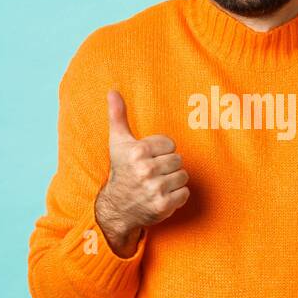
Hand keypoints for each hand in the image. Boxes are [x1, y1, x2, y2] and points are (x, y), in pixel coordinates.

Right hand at [95, 90, 189, 255]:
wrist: (117, 207)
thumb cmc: (121, 170)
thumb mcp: (118, 142)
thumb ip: (118, 115)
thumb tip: (113, 91)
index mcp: (137, 152)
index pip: (170, 144)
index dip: (162, 151)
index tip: (149, 159)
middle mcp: (145, 170)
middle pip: (177, 160)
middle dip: (168, 166)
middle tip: (153, 174)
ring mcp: (154, 189)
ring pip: (183, 176)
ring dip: (173, 181)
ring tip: (158, 184)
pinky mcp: (163, 205)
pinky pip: (184, 194)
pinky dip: (177, 196)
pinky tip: (162, 196)